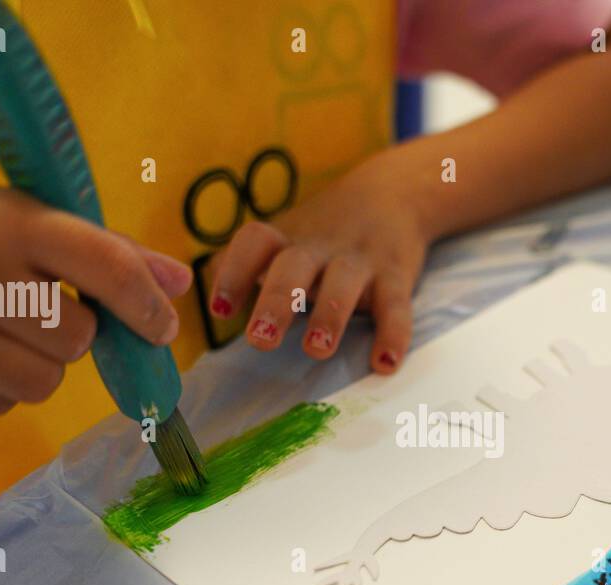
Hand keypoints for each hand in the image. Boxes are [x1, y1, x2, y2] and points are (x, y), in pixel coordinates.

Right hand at [0, 175, 191, 413]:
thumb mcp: (13, 212)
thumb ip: (102, 250)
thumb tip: (179, 285)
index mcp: (3, 220)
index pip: (106, 268)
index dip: (147, 305)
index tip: (161, 326)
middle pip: (79, 339)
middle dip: (74, 331)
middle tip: (34, 306)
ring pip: (45, 383)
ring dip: (41, 364)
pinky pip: (2, 406)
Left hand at [206, 153, 430, 373]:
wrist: (394, 193)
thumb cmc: (324, 233)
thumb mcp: (285, 237)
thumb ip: (248, 265)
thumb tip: (214, 307)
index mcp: (287, 238)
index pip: (254, 243)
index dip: (234, 273)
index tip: (220, 310)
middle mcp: (320, 247)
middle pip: (294, 266)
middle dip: (277, 301)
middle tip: (260, 339)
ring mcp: (360, 260)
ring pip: (344, 284)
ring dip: (329, 317)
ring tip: (317, 350)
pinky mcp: (396, 276)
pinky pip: (396, 306)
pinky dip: (393, 335)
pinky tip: (385, 364)